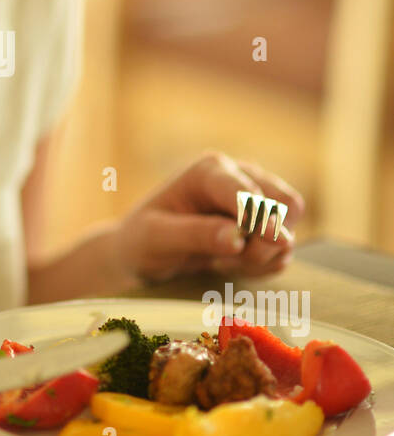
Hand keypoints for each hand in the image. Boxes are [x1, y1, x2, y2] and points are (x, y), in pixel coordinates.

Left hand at [112, 150, 304, 284]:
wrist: (148, 252)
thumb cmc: (146, 239)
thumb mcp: (157, 237)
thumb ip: (195, 234)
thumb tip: (237, 238)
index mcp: (210, 170)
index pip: (246, 190)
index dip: (260, 215)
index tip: (272, 238)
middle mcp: (241, 176)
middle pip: (284, 205)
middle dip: (264, 240)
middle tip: (225, 262)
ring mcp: (257, 199)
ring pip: (289, 228)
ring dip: (262, 255)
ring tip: (222, 262)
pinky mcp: (265, 224)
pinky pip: (284, 249)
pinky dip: (263, 265)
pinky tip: (231, 265)